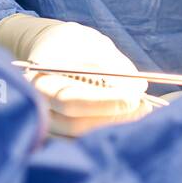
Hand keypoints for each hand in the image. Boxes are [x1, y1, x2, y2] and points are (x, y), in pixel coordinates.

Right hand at [0, 15, 148, 136]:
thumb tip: (139, 87)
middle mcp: (37, 109)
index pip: (70, 101)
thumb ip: (113, 64)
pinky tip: (130, 117)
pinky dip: (109, 130)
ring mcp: (46, 126)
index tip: (132, 98)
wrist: (50, 50)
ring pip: (81, 137)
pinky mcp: (59, 135)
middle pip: (75, 126)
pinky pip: (84, 139)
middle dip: (114, 117)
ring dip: (115, 126)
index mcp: (38, 82)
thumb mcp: (91, 44)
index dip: (103, 103)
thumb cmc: (72, 43)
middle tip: (144, 106)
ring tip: (142, 110)